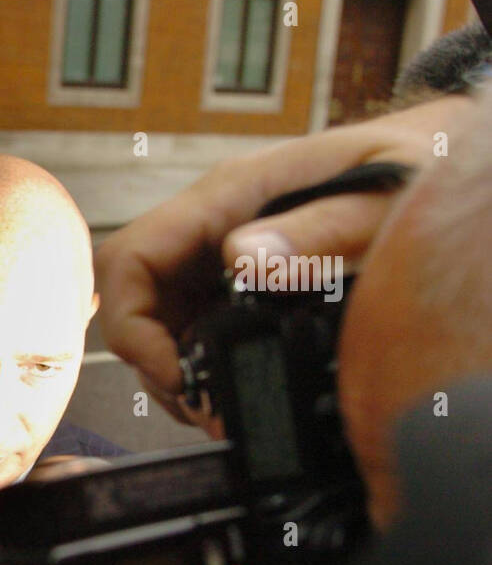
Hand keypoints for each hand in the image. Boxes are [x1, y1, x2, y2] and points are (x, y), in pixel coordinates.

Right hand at [95, 95, 473, 425]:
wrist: (434, 157)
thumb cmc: (413, 164)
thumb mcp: (381, 195)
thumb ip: (320, 228)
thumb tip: (242, 259)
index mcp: (228, 196)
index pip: (130, 258)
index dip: (134, 326)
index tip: (178, 373)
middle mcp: (208, 225)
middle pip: (129, 298)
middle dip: (150, 360)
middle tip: (201, 404)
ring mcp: (214, 254)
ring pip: (152, 319)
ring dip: (170, 370)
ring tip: (215, 408)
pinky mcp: (230, 281)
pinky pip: (186, 325)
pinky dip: (196, 366)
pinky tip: (228, 388)